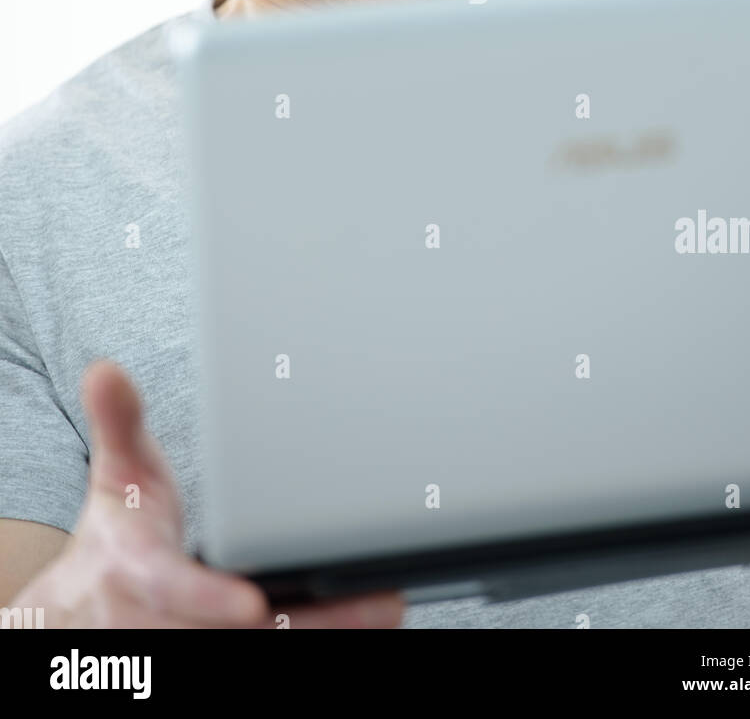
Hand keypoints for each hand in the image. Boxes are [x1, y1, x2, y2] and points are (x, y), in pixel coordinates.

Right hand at [11, 359, 402, 628]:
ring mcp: (194, 645)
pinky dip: (318, 638)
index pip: (173, 590)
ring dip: (327, 634)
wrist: (90, 602)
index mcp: (138, 571)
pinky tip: (365, 623)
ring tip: (386, 608)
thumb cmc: (120, 531)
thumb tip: (105, 370)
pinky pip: (269, 653)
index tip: (251, 603)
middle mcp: (164, 622)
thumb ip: (118, 421)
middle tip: (378, 603)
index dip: (210, 600)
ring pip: (261, 651)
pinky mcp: (221, 652)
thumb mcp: (116, 471)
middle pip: (239, 636)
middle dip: (311, 622)